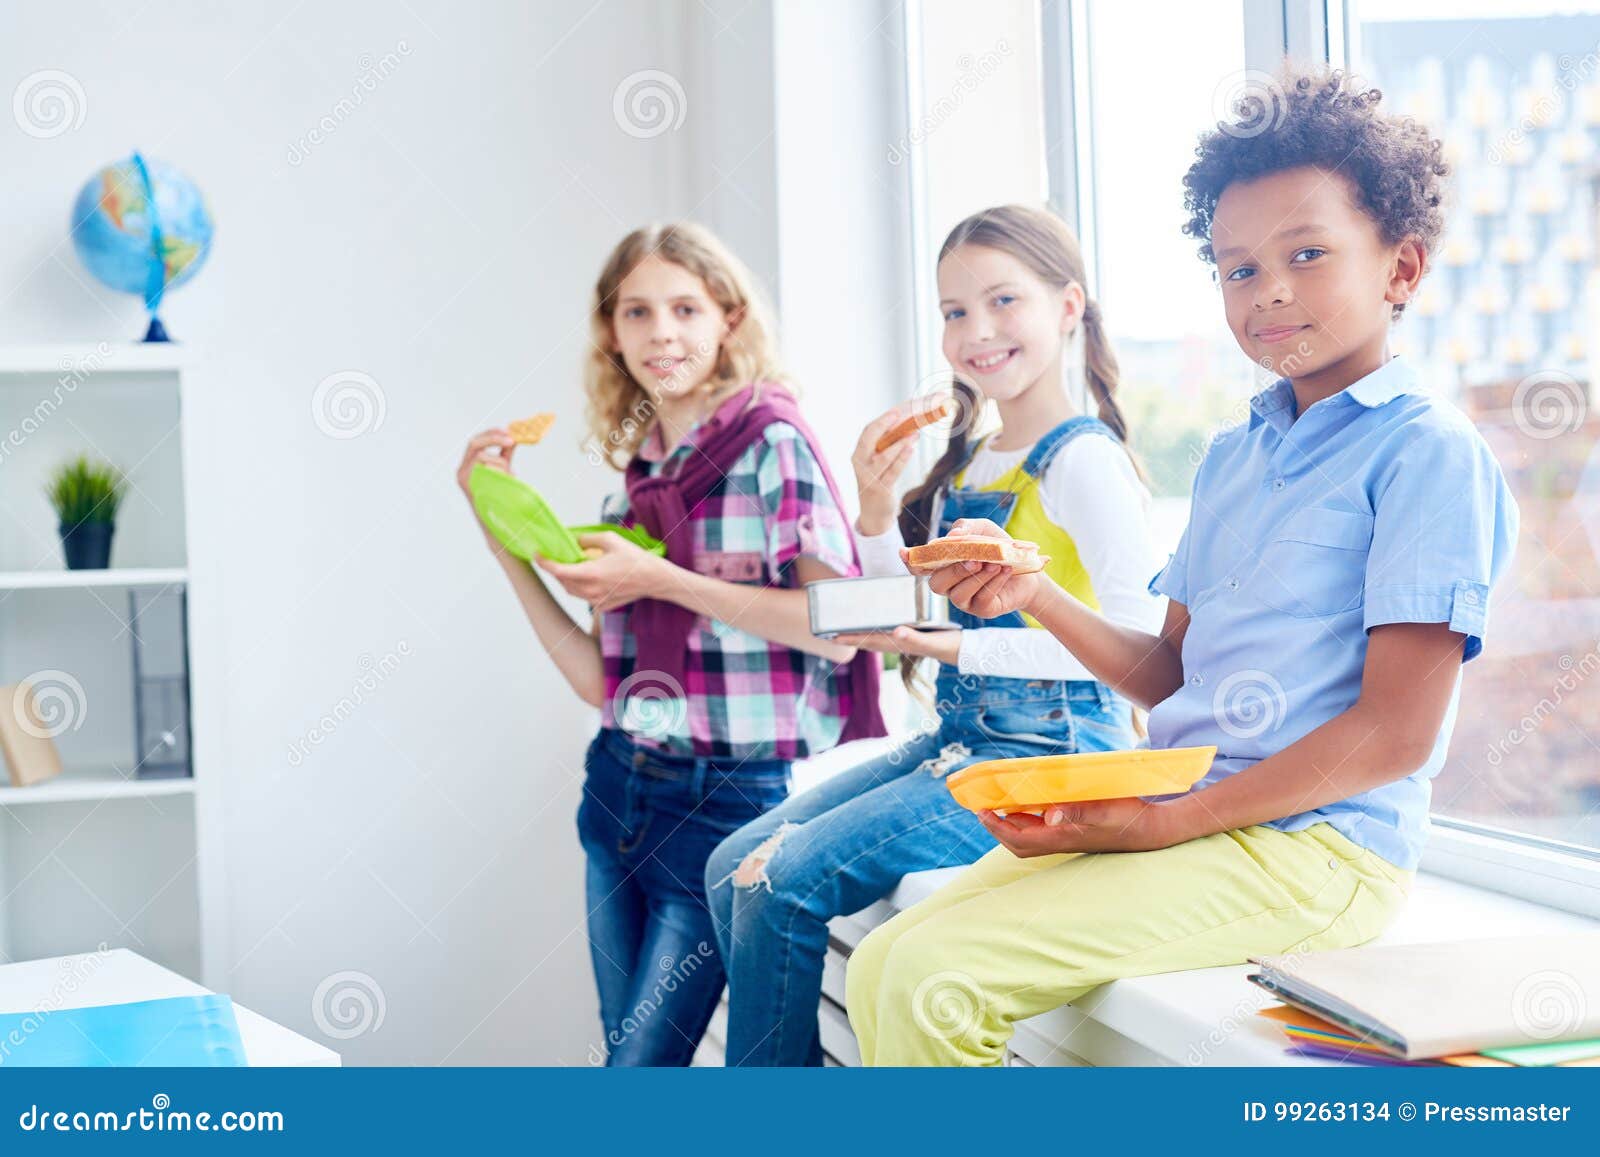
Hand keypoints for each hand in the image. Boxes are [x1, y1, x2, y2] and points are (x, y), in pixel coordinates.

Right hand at [457, 428, 516, 499]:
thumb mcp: (503, 471)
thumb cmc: (500, 497)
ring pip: (482, 457)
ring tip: (509, 475)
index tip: (507, 431)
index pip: (476, 442)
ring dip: (500, 462)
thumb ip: (505, 454)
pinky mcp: (469, 486)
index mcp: (468, 464)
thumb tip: (514, 437)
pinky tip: (505, 479)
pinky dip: (498, 472)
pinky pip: (485, 470)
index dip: (491, 433)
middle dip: (493, 438)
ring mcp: (464, 479)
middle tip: (511, 440)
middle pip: (474, 444)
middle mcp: (462, 470)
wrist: (497, 524)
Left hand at [537, 531, 670, 612]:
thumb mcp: (611, 540)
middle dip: (556, 569)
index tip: (537, 555)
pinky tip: (588, 578)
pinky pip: (584, 597)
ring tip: (570, 566)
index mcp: (591, 573)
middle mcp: (591, 590)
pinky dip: (580, 587)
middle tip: (555, 557)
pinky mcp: (602, 606)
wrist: (654, 579)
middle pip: (562, 581)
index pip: (558, 570)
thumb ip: (587, 539)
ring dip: (567, 579)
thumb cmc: (634, 559)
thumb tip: (573, 540)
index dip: (544, 562)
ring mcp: (597, 601)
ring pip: (571, 591)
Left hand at [832, 626, 960, 664]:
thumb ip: (915, 639)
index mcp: (898, 642)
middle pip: (868, 640)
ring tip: (845, 628)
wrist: (966, 649)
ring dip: (861, 633)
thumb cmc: (949, 645)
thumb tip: (896, 632)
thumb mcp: (932, 641)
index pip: (869, 641)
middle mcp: (898, 641)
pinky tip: (876, 621)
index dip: (850, 638)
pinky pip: (888, 630)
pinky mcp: (912, 632)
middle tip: (830, 632)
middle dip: (850, 637)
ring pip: (876, 636)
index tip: (832, 636)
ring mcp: (904, 638)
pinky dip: (877, 626)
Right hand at [851, 405, 923, 535]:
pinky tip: (911, 448)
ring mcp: (869, 477)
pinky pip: (892, 472)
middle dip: (884, 425)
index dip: (882, 420)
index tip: (897, 411)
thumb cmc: (879, 480)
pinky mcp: (880, 489)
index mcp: (859, 453)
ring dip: (899, 443)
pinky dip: (902, 459)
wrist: (873, 512)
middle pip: (869, 439)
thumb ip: (888, 444)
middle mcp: (860, 463)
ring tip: (914, 432)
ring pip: (883, 457)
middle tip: (900, 415)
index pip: (868, 431)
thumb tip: (908, 424)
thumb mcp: (879, 461)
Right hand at [910, 518, 1045, 619]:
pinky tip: (1004, 572)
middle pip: (936, 584)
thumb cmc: (1000, 549)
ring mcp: (963, 600)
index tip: (904, 553)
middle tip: (975, 560)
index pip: (920, 567)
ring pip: (957, 594)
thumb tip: (953, 535)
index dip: (910, 561)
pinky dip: (992, 583)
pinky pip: (980, 599)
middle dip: (954, 571)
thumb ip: (967, 528)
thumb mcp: (984, 531)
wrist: (1028, 570)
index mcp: (944, 565)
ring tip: (994, 564)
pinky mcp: (981, 610)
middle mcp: (949, 585)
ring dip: (976, 578)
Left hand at [977, 796, 1186, 857]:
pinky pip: (1045, 829)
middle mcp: (1061, 841)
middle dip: (998, 828)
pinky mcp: (1077, 832)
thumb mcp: (1104, 810)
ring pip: (1031, 836)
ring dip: (1012, 824)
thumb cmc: (1128, 818)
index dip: (996, 827)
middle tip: (983, 808)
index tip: (980, 811)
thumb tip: (1048, 815)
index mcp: (1062, 838)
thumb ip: (1078, 811)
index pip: (1018, 838)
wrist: (1152, 830)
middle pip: (1019, 843)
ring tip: (999, 804)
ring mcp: (1069, 838)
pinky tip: (1032, 803)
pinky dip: (1030, 818)